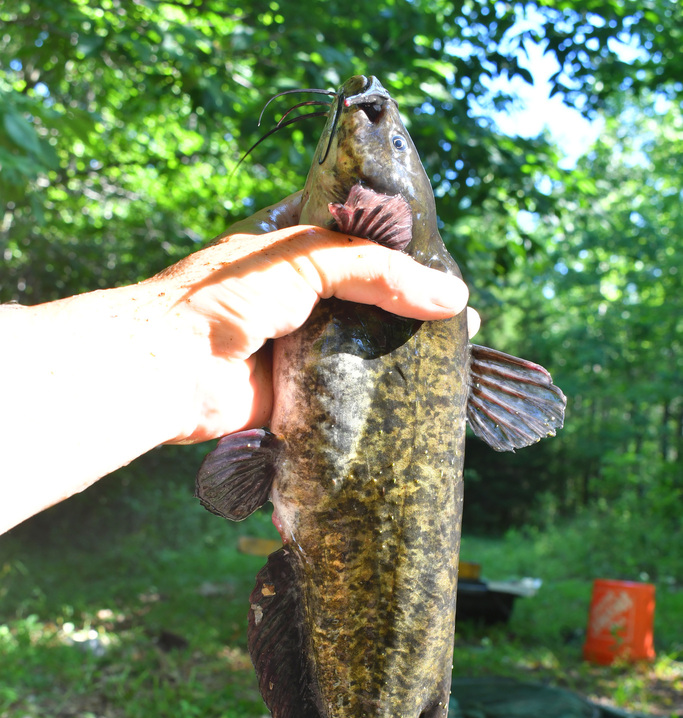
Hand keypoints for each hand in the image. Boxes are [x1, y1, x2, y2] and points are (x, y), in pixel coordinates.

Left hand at [143, 219, 475, 443]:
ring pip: (362, 341)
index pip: (353, 231)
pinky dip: (381, 390)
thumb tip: (452, 298)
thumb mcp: (304, 257)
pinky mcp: (299, 390)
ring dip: (401, 348)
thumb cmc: (224, 298)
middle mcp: (295, 291)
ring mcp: (298, 342)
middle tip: (461, 314)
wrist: (173, 369)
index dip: (397, 241)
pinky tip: (421, 391)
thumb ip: (375, 270)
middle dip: (410, 301)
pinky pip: (349, 388)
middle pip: (366, 291)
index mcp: (288, 245)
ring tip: (456, 351)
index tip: (442, 255)